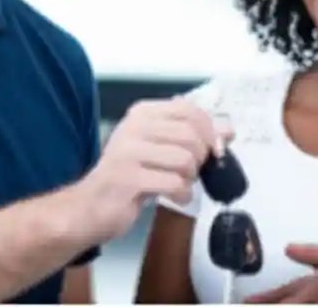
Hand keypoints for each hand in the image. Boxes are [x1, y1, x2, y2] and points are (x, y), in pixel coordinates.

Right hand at [70, 97, 229, 243]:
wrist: (89, 207)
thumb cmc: (127, 176)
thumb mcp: (160, 149)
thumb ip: (193, 136)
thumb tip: (228, 130)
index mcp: (142, 113)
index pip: (189, 110)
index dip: (210, 131)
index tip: (215, 151)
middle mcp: (133, 127)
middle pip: (190, 135)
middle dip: (201, 158)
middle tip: (191, 172)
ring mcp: (128, 152)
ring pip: (184, 159)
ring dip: (190, 178)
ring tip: (178, 184)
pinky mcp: (128, 179)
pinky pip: (173, 183)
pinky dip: (182, 194)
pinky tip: (174, 197)